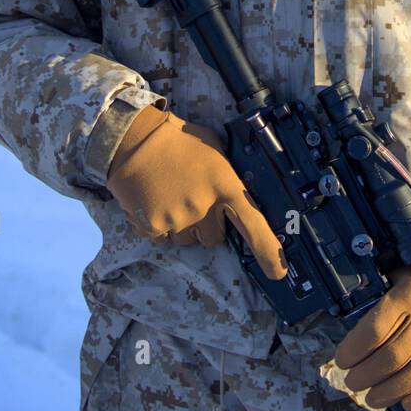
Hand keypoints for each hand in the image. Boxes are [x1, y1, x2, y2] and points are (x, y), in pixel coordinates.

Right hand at [106, 104, 287, 280]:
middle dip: (208, 226)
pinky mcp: (153, 227)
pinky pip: (162, 239)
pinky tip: (153, 201)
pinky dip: (159, 225)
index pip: (253, 224)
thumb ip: (226, 174)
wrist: (132, 139)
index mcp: (225, 186)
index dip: (267, 252)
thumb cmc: (177, 138)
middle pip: (215, 238)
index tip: (278, 273)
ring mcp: (179, 219)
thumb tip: (235, 191)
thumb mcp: (213, 148)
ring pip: (187, 240)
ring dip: (182, 226)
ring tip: (169, 196)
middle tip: (193, 200)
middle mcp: (204, 208)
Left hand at [332, 259, 410, 410]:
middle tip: (352, 382)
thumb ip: (386, 298)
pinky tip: (404, 404)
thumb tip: (360, 318)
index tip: (342, 360)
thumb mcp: (407, 275)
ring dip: (387, 392)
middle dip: (365, 375)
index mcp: (408, 298)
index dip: (353, 350)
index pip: (374, 331)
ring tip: (371, 398)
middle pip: (390, 358)